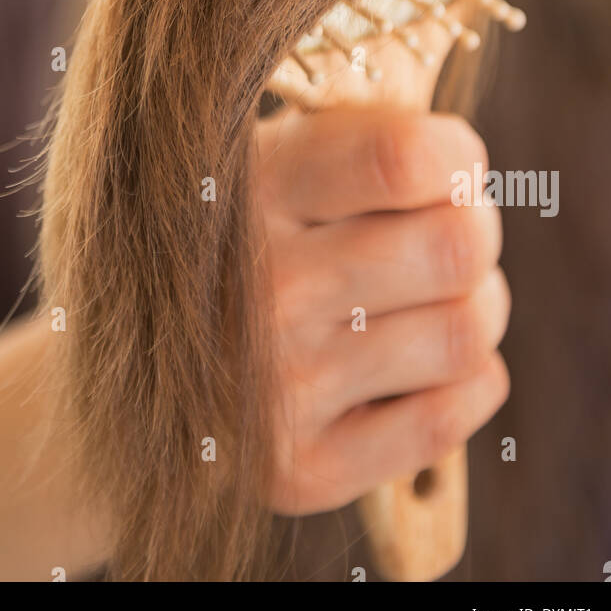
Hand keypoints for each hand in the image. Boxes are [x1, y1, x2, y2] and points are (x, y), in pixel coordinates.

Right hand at [257, 106, 509, 515]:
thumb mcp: (279, 154)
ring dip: (473, 308)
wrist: (137, 360)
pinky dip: (463, 383)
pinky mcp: (298, 470)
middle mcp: (259, 290)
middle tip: (442, 234)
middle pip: (458, 248)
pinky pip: (451, 416)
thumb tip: (461, 162)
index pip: (405, 159)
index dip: (456, 158)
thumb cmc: (248, 232)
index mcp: (253, 187)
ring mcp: (276, 387)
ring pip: (465, 333)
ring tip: (428, 298)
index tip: (444, 166)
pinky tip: (414, 364)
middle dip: (473, 232)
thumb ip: (364, 140)